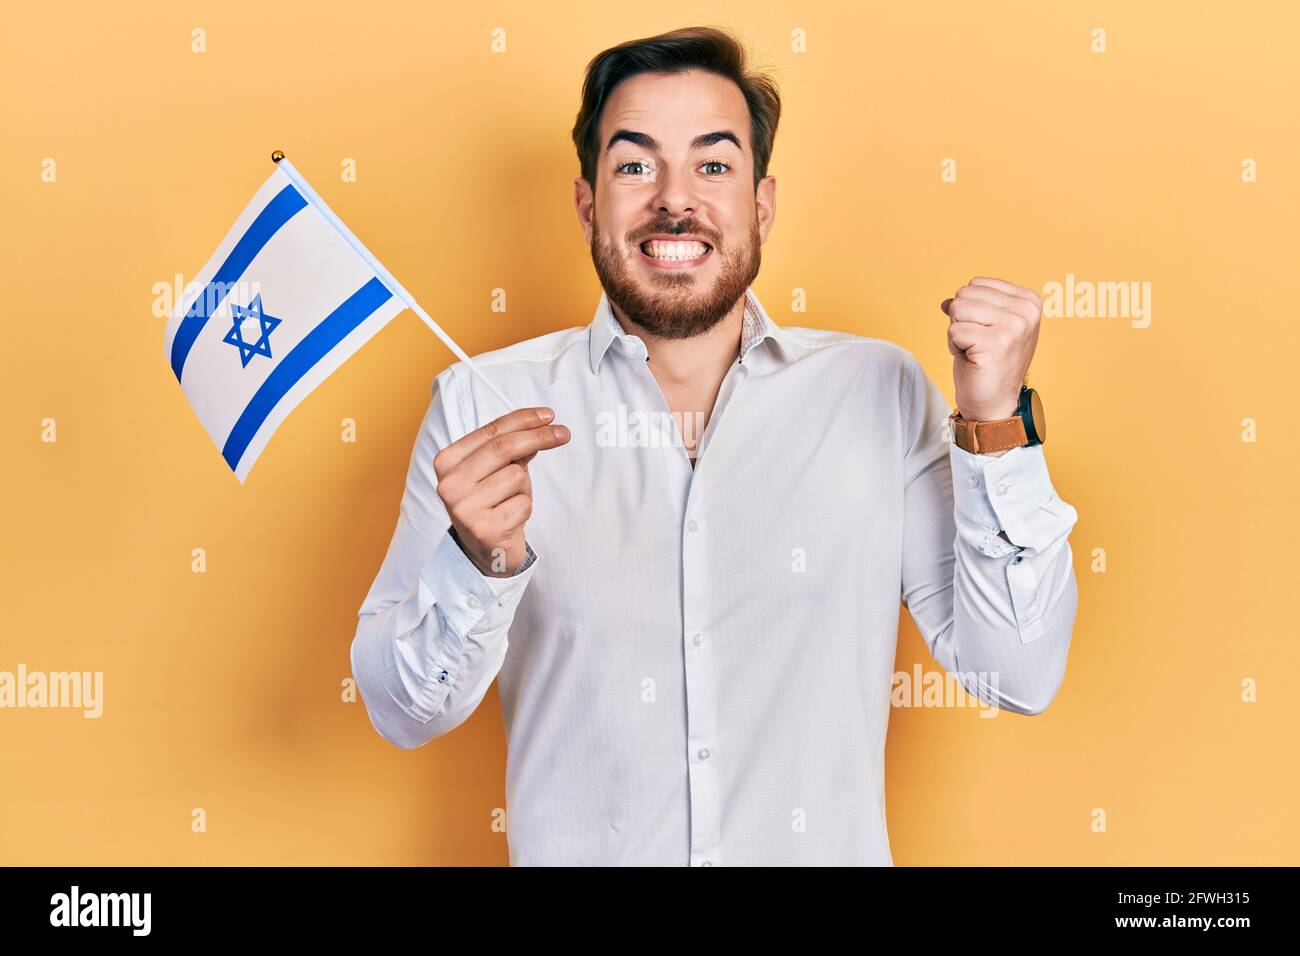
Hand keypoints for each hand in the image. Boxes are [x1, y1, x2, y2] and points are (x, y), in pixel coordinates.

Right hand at [433, 406, 570, 576]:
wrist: (486, 552)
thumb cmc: (493, 503)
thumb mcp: (497, 470)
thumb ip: (512, 449)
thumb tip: (542, 426)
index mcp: (447, 461)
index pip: (490, 431)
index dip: (523, 420)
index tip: (549, 415)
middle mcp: (449, 483)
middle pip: (504, 448)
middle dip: (539, 437)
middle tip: (564, 433)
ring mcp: (464, 508)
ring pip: (516, 476)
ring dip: (524, 487)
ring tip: (510, 501)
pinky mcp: (484, 529)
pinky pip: (523, 503)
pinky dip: (525, 508)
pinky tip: (510, 519)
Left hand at [941, 276, 1040, 420]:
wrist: (994, 402)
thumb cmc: (988, 363)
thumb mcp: (987, 325)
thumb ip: (972, 305)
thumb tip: (946, 301)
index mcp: (1029, 300)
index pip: (977, 283)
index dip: (970, 309)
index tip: (986, 331)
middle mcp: (1026, 311)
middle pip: (965, 294)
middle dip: (962, 320)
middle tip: (978, 343)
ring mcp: (1014, 327)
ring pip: (958, 309)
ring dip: (958, 333)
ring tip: (975, 350)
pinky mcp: (995, 343)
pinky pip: (954, 331)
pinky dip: (955, 347)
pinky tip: (972, 359)